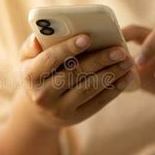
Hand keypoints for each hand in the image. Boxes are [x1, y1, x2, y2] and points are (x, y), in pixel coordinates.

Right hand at [19, 33, 134, 128]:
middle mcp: (43, 94)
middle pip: (74, 74)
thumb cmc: (38, 73)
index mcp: (30, 75)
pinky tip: (127, 75)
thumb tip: (38, 38)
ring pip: (89, 88)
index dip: (68, 48)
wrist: (39, 110)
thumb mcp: (27, 60)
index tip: (87, 37)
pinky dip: (114, 88)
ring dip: (111, 74)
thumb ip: (31, 46)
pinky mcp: (77, 117)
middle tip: (119, 49)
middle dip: (99, 60)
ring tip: (127, 60)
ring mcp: (60, 108)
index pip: (50, 60)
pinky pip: (98, 102)